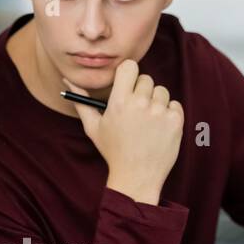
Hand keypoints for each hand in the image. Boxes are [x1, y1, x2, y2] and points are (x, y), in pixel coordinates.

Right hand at [62, 59, 182, 205]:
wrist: (136, 177)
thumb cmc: (113, 152)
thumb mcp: (93, 127)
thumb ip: (82, 102)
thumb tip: (68, 81)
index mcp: (119, 102)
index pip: (129, 66)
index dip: (129, 73)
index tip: (128, 84)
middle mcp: (140, 104)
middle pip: (146, 79)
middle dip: (142, 91)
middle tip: (137, 110)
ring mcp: (159, 112)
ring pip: (162, 91)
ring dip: (156, 103)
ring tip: (148, 122)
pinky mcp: (175, 121)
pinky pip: (175, 105)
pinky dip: (169, 114)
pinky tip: (159, 128)